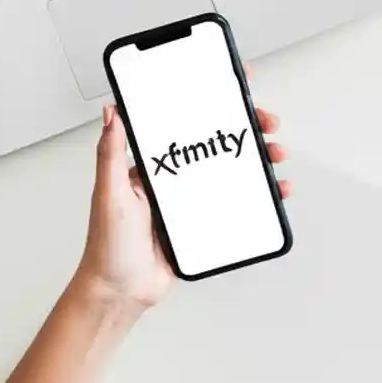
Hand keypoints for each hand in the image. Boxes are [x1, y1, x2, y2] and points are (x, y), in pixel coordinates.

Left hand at [74, 103, 290, 311]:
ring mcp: (188, 203)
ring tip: (274, 156)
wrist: (120, 293)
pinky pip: (233, 205)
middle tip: (264, 124)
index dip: (209, 106)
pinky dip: (256, 197)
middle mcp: (172, 180)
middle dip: (244, 130)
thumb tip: (111, 112)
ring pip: (229, 173)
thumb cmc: (107, 246)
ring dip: (255, 162)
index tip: (230, 90)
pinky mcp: (201, 225)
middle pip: (215, 146)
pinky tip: (271, 191)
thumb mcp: (109, 194)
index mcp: (150, 167)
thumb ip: (111, 153)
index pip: (183, 126)